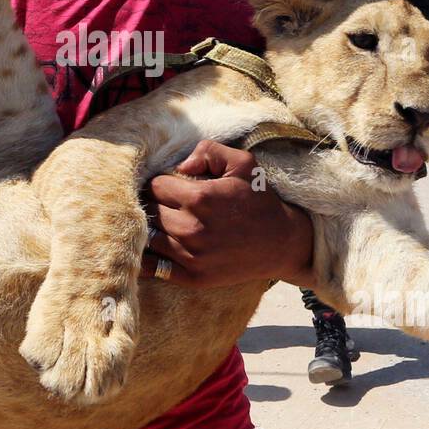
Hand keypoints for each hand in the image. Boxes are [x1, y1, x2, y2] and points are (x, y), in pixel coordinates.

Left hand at [143, 140, 314, 288]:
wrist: (281, 243)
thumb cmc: (259, 199)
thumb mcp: (242, 162)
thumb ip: (208, 151)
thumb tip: (179, 167)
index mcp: (199, 197)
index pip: (155, 186)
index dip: (160, 183)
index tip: (169, 186)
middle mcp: (191, 228)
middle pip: (149, 211)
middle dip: (154, 204)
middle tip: (165, 204)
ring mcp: (191, 256)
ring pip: (149, 237)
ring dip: (152, 229)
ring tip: (164, 223)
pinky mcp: (193, 277)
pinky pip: (152, 267)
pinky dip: (147, 257)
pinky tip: (153, 248)